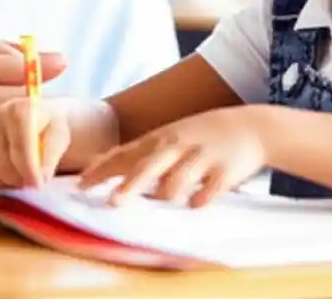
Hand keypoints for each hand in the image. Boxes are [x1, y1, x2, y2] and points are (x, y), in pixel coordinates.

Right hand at [0, 29, 65, 152]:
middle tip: (40, 143)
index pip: (30, 62)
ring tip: (22, 160)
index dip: (41, 92)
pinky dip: (1, 152)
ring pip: (16, 111)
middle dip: (43, 115)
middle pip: (33, 86)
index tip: (38, 117)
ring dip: (25, 137)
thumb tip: (34, 60)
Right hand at [0, 98, 71, 188]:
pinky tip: (3, 176)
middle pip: (1, 164)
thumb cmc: (48, 127)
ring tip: (19, 176)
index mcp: (18, 111)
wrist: (34, 118)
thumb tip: (37, 179)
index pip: (20, 149)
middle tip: (31, 180)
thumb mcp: (59, 137)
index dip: (30, 171)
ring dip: (3, 182)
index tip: (38, 184)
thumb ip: (50, 157)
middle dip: (19, 179)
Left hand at [78, 106, 266, 207]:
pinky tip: (196, 205)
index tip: (81, 186)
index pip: (125, 155)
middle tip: (112, 203)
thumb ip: (140, 153)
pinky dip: (203, 195)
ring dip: (168, 190)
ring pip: (181, 175)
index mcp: (160, 140)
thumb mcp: (169, 137)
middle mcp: (178, 146)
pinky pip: (212, 185)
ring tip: (158, 201)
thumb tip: (102, 164)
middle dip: (131, 185)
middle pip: (149, 166)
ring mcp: (202, 156)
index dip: (104, 170)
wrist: (249, 127)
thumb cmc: (201, 136)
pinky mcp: (225, 170)